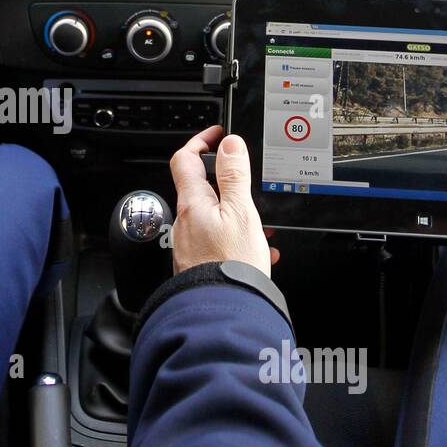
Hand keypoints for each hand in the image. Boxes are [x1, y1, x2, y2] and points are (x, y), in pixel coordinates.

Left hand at [169, 125, 279, 277]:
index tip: (217, 134)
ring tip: (260, 220)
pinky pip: (219, 240)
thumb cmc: (231, 266)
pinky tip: (259, 249)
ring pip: (214, 216)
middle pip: (200, 188)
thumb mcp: (241, 213)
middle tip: (245, 177)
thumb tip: (229, 144)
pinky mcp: (200, 262)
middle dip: (225, 180)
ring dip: (236, 211)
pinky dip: (238, 237)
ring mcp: (191, 243)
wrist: (224, 312)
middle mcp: (186, 222)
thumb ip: (234, 177)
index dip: (200, 141)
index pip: (186, 160)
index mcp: (193, 204)